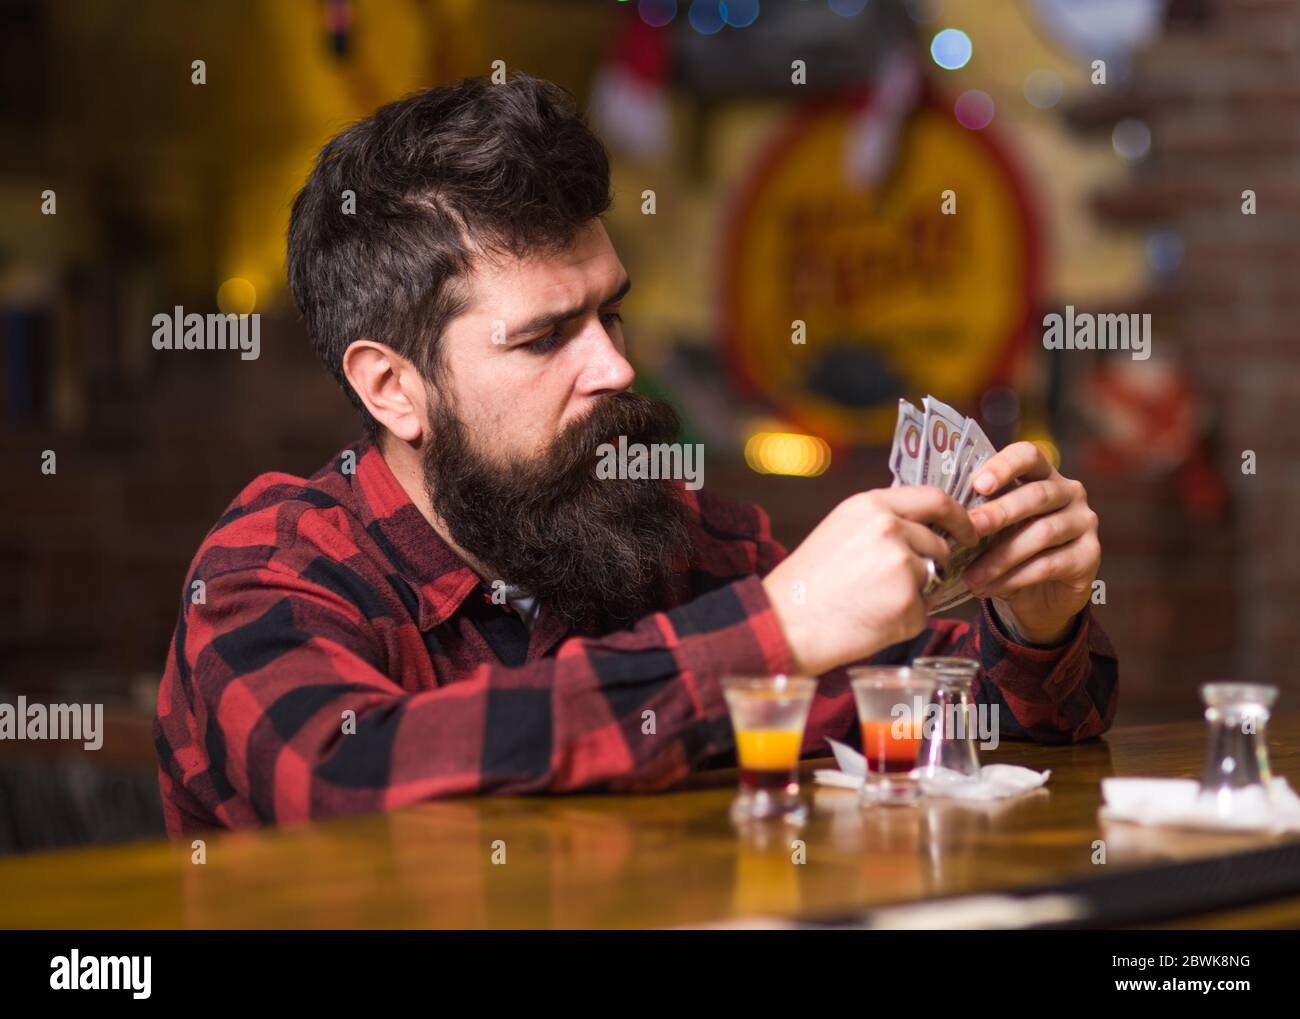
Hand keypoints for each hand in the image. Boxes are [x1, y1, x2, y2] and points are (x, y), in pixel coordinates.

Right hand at [762, 487, 978, 675]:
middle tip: (897, 582)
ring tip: (871, 601)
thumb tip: (923, 528)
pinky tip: (871, 619)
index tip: (967, 531)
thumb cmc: (807, 582)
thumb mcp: (841, 530)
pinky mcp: (909, 604)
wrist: (786, 623)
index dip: (958, 516)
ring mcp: (903, 567)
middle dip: (930, 564)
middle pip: (938, 545)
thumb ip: (881, 521)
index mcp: (872, 505)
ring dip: (913, 592)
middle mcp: (892, 529)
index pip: (936, 499)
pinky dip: (905, 619)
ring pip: (932, 579)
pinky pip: (924, 611)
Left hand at [962, 442, 1100, 644]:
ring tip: (971, 576)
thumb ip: (977, 515)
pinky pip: (1050, 564)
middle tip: (971, 528)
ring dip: (1001, 556)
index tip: (978, 485)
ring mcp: (1084, 523)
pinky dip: (1015, 577)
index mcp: (1042, 475)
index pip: (1029, 455)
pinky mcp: (1090, 556)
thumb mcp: (991, 530)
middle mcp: (1069, 492)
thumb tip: (940, 514)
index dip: (1004, 465)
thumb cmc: (1008, 551)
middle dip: (1000, 512)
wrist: (1040, 597)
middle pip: (1037, 495)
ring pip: (1042, 533)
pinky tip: (990, 588)